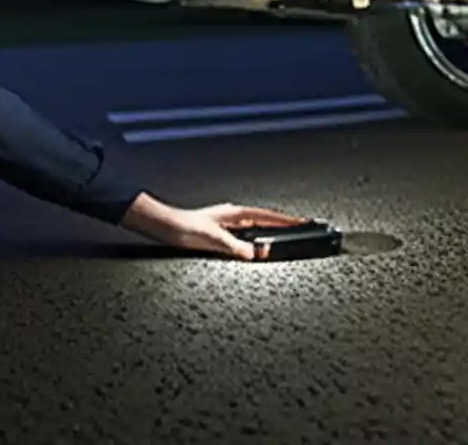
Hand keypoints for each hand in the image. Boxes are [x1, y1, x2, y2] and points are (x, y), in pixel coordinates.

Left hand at [120, 193, 309, 260]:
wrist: (164, 226)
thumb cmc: (183, 227)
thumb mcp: (212, 238)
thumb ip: (235, 246)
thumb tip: (255, 254)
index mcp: (234, 213)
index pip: (268, 216)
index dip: (287, 220)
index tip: (303, 222)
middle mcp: (232, 217)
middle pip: (264, 221)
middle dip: (283, 225)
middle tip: (300, 230)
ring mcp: (226, 225)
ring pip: (255, 230)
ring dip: (269, 234)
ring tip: (285, 239)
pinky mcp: (219, 235)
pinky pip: (244, 239)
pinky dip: (254, 244)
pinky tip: (255, 251)